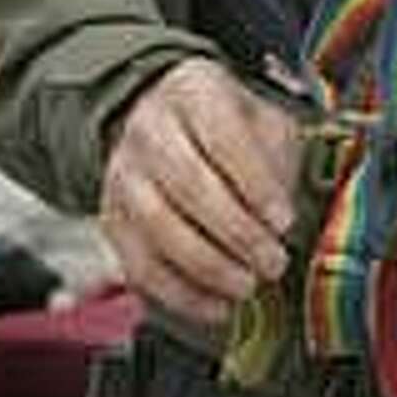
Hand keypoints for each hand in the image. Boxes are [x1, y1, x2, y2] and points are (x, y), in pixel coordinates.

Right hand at [100, 56, 302, 326]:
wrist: (161, 119)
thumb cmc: (223, 124)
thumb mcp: (261, 119)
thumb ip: (277, 157)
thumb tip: (282, 216)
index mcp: (194, 91)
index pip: (223, 136)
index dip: (256, 183)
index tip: (284, 220)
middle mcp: (150, 129)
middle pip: (189, 185)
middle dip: (237, 232)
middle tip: (273, 261)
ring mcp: (124, 175)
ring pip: (159, 227)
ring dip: (209, 267)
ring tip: (248, 284)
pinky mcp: (111, 219)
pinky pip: (139, 265)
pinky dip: (179, 293)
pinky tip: (215, 305)